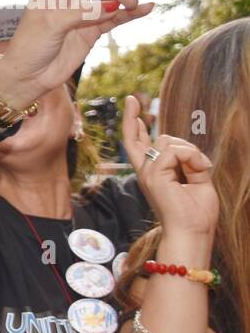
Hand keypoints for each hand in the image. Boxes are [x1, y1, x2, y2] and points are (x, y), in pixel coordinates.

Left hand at [0, 0, 153, 109]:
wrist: (28, 77)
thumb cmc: (31, 46)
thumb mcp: (51, 25)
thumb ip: (79, 12)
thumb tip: (109, 8)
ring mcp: (81, 10)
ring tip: (132, 3)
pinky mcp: (92, 30)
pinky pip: (117, 17)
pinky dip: (131, 13)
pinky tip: (147, 8)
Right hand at [119, 95, 218, 240]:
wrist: (192, 233)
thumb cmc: (197, 214)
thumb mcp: (199, 180)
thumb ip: (191, 162)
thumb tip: (186, 150)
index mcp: (155, 174)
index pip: (141, 145)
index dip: (137, 125)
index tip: (134, 106)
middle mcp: (146, 172)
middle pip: (134, 138)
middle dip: (132, 117)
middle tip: (131, 99)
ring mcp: (147, 173)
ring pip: (167, 140)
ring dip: (190, 151)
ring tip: (200, 169)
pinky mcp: (154, 176)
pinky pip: (174, 150)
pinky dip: (192, 157)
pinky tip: (199, 169)